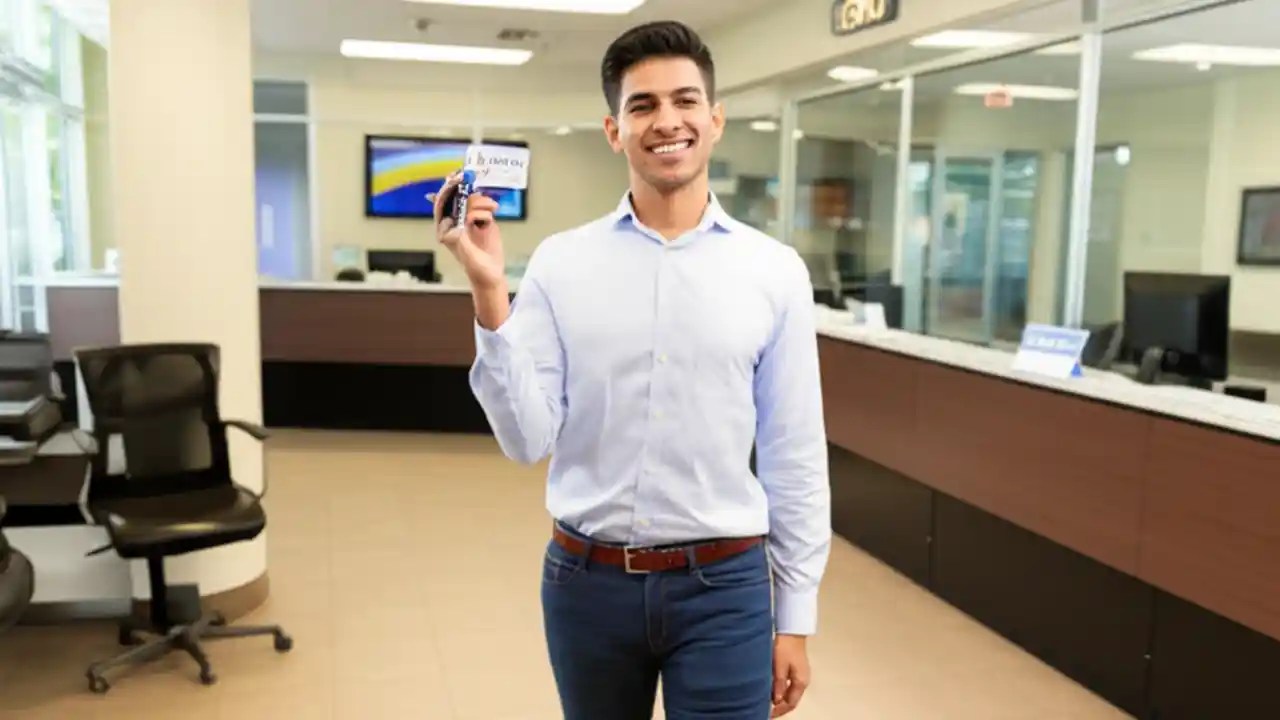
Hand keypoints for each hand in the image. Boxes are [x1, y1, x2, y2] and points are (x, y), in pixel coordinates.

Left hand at [431, 172, 505, 290]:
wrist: (492, 277)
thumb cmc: (477, 271)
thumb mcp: (469, 258)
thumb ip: (461, 241)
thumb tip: (454, 225)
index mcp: (446, 231)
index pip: (442, 206)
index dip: (447, 191)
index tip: (455, 181)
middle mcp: (455, 224)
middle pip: (454, 199)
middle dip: (459, 187)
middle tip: (465, 175)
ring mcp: (468, 222)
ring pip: (470, 201)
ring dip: (480, 200)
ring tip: (491, 208)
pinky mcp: (482, 223)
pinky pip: (482, 207)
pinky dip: (488, 205)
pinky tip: (494, 210)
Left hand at [771, 634, 810, 716]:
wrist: (791, 629)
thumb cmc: (785, 647)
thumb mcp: (779, 666)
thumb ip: (778, 684)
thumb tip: (777, 701)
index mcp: (801, 682)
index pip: (791, 703)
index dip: (779, 711)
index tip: (767, 714)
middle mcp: (803, 681)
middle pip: (792, 699)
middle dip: (780, 707)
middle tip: (766, 710)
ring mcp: (800, 674)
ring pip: (790, 692)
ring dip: (780, 699)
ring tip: (767, 701)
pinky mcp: (796, 668)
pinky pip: (789, 685)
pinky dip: (781, 690)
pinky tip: (771, 689)